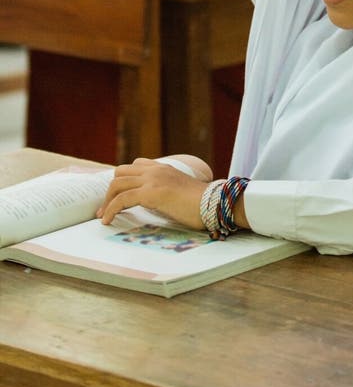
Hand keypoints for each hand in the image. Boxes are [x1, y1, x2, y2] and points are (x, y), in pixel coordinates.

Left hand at [97, 157, 211, 228]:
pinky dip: (111, 210)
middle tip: (107, 208)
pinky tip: (107, 221)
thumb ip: (167, 191)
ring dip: (107, 200)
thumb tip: (158, 203)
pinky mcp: (151, 193)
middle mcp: (156, 170)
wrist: (213, 204)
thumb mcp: (181, 192)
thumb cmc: (202, 204)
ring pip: (117, 184)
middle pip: (120, 173)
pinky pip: (122, 200)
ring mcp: (153, 180)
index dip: (123, 181)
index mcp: (164, 168)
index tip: (117, 197)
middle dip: (111, 191)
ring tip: (104, 216)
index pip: (135, 165)